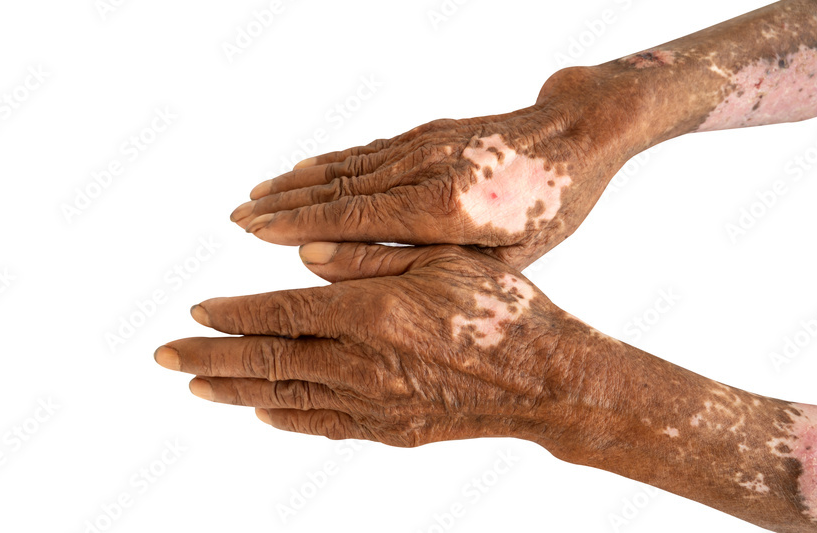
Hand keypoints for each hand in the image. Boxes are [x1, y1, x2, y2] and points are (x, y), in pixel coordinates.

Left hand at [154, 243, 598, 450]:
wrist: (546, 379)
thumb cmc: (502, 308)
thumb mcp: (440, 259)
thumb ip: (368, 257)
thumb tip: (304, 253)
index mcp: (371, 313)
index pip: (280, 314)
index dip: (233, 314)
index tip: (197, 311)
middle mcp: (362, 364)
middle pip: (268, 362)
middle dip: (210, 359)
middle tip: (165, 357)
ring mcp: (375, 404)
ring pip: (286, 397)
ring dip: (236, 391)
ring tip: (197, 385)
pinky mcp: (392, 429)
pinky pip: (324, 425)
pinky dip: (287, 417)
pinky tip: (263, 413)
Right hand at [230, 68, 643, 269]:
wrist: (580, 135)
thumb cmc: (548, 210)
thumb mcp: (495, 256)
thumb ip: (413, 261)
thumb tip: (328, 262)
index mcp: (442, 208)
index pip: (350, 220)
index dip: (295, 226)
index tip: (252, 233)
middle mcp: (423, 169)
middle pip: (338, 190)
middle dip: (283, 205)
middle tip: (236, 218)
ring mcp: (424, 144)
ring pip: (347, 166)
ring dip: (297, 182)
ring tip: (255, 195)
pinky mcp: (429, 131)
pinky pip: (368, 150)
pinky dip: (330, 162)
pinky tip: (305, 169)